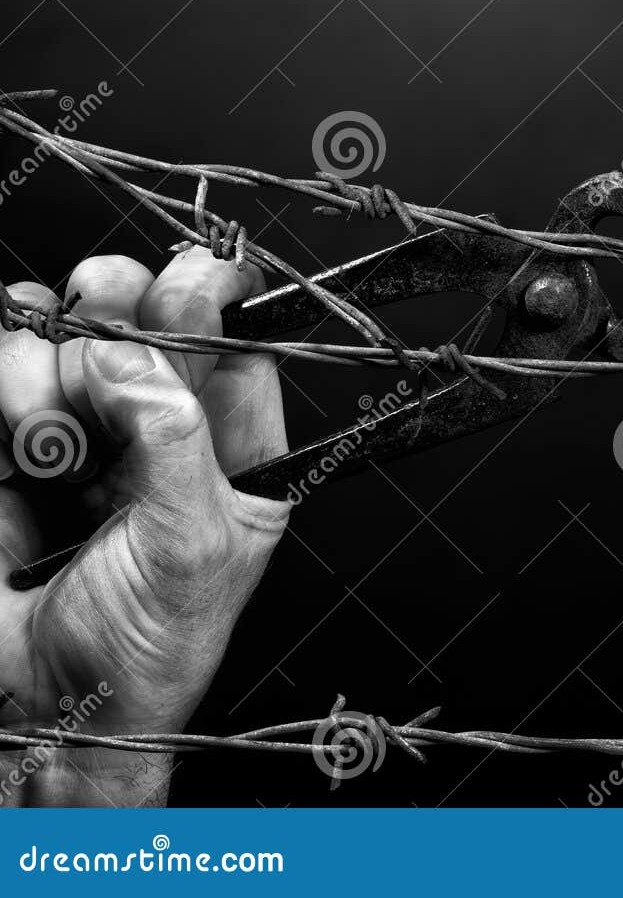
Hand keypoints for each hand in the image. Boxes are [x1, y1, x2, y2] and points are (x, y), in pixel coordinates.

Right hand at [0, 248, 288, 805]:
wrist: (47, 711)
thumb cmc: (147, 647)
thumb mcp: (190, 544)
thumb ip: (171, 437)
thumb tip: (126, 353)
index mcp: (235, 451)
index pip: (236, 343)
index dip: (216, 297)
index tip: (195, 274)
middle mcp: (160, 428)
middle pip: (142, 314)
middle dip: (120, 308)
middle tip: (102, 322)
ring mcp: (81, 430)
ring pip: (60, 334)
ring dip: (50, 375)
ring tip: (57, 451)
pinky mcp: (12, 443)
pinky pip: (2, 369)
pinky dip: (8, 393)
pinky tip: (25, 451)